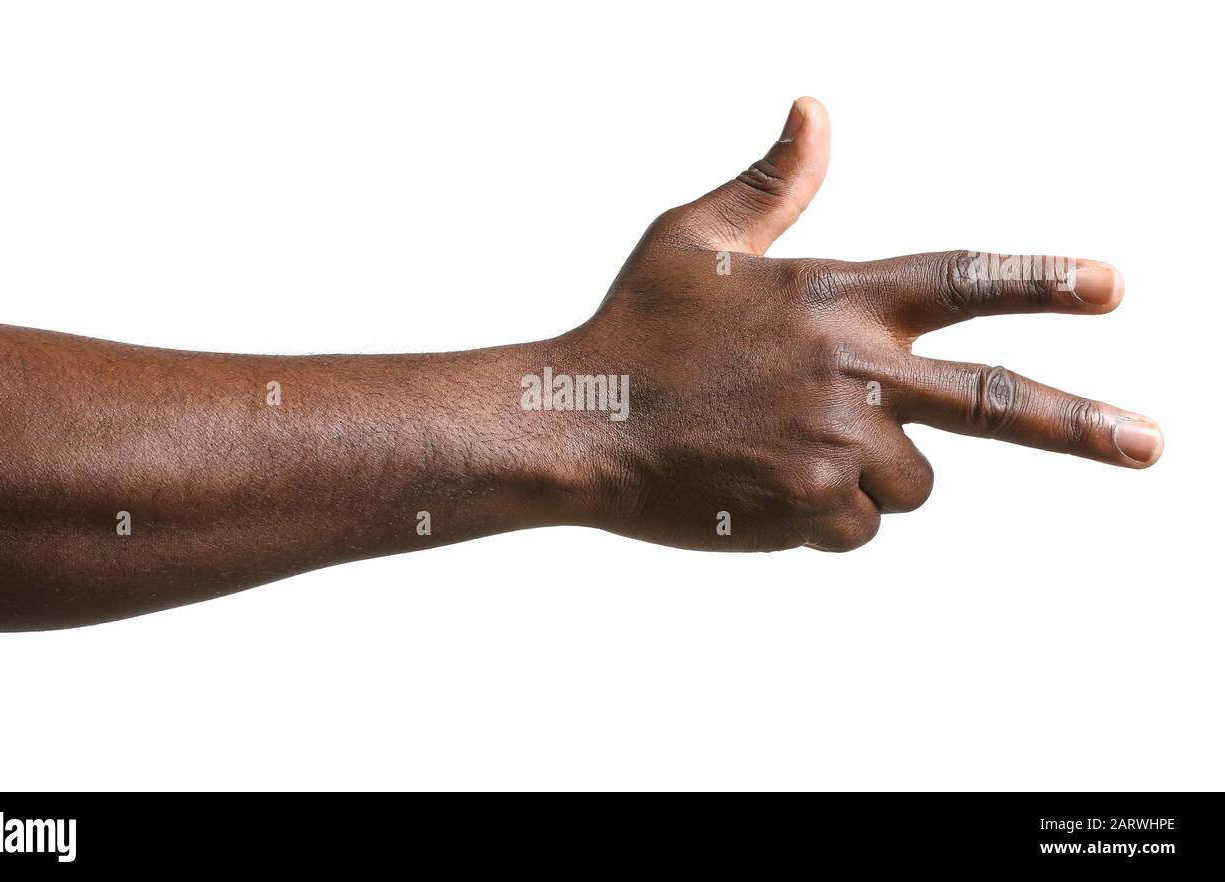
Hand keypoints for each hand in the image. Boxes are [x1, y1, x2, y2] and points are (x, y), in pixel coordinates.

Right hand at [561, 98, 1162, 551]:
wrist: (579, 424)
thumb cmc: (632, 327)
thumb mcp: (695, 237)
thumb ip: (774, 184)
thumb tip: (814, 109)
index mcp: (836, 295)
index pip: (964, 278)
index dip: (1045, 280)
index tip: (1114, 289)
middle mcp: (854, 368)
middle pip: (998, 402)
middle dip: (1084, 426)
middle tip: (1151, 445)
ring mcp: (839, 444)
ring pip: (913, 481)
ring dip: (870, 473)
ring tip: (784, 450)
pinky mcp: (814, 507)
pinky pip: (861, 527)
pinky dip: (825, 515)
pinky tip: (762, 486)